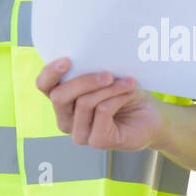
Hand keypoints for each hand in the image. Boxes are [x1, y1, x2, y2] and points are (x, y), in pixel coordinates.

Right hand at [35, 57, 165, 150]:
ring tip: (127, 82)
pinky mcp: (97, 141)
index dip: (50, 72)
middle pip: (59, 96)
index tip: (67, 60)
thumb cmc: (126, 93)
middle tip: (108, 73)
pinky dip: (116, 98)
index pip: (43, 86)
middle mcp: (66, 119)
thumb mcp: (104, 76)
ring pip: (83, 103)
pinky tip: (128, 93)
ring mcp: (80, 133)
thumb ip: (88, 70)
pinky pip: (102, 111)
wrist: (152, 115)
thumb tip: (85, 55)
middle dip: (84, 80)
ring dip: (108, 88)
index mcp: (62, 100)